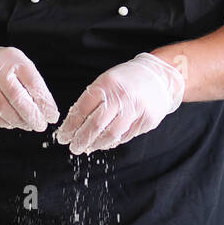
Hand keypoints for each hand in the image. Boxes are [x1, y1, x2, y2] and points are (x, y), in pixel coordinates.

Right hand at [0, 43, 60, 131]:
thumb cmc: (1, 66)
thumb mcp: (21, 66)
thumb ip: (34, 85)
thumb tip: (48, 111)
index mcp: (13, 60)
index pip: (33, 83)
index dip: (44, 103)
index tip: (52, 115)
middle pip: (17, 97)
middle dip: (32, 116)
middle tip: (40, 125)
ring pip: (3, 110)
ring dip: (19, 122)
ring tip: (27, 125)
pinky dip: (4, 122)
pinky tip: (12, 122)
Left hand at [53, 52, 185, 154]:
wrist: (160, 77)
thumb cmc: (127, 81)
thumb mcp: (107, 81)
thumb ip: (92, 100)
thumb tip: (74, 125)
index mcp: (107, 84)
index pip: (83, 109)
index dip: (70, 126)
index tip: (63, 136)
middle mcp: (121, 97)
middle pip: (96, 124)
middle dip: (81, 139)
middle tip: (74, 147)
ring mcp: (136, 109)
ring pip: (111, 134)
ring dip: (96, 144)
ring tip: (88, 148)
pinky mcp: (147, 120)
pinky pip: (125, 136)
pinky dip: (112, 142)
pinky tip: (105, 143)